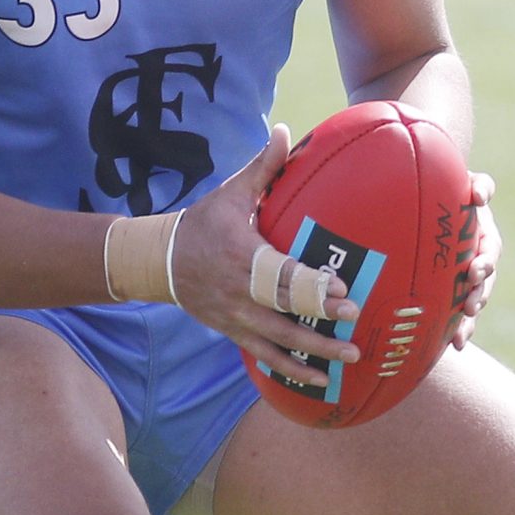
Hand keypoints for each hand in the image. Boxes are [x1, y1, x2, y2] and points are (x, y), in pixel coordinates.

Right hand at [164, 127, 363, 390]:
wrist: (161, 261)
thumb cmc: (204, 222)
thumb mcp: (230, 194)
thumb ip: (262, 168)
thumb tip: (285, 132)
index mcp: (241, 254)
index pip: (280, 273)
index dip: (310, 284)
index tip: (342, 289)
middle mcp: (238, 290)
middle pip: (283, 310)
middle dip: (320, 320)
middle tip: (354, 324)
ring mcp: (234, 315)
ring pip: (277, 340)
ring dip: (313, 353)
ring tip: (348, 359)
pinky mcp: (232, 331)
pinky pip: (264, 355)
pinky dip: (291, 370)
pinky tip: (319, 382)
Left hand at [450, 171, 500, 349]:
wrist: (434, 207)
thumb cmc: (451, 192)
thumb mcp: (466, 184)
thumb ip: (479, 186)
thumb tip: (480, 195)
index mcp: (484, 236)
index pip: (490, 250)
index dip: (485, 261)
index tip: (476, 270)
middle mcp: (479, 260)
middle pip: (484, 282)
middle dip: (479, 294)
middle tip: (471, 304)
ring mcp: (468, 278)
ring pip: (474, 301)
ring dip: (470, 319)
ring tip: (461, 335)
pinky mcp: (455, 292)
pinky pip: (460, 314)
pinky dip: (461, 329)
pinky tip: (455, 346)